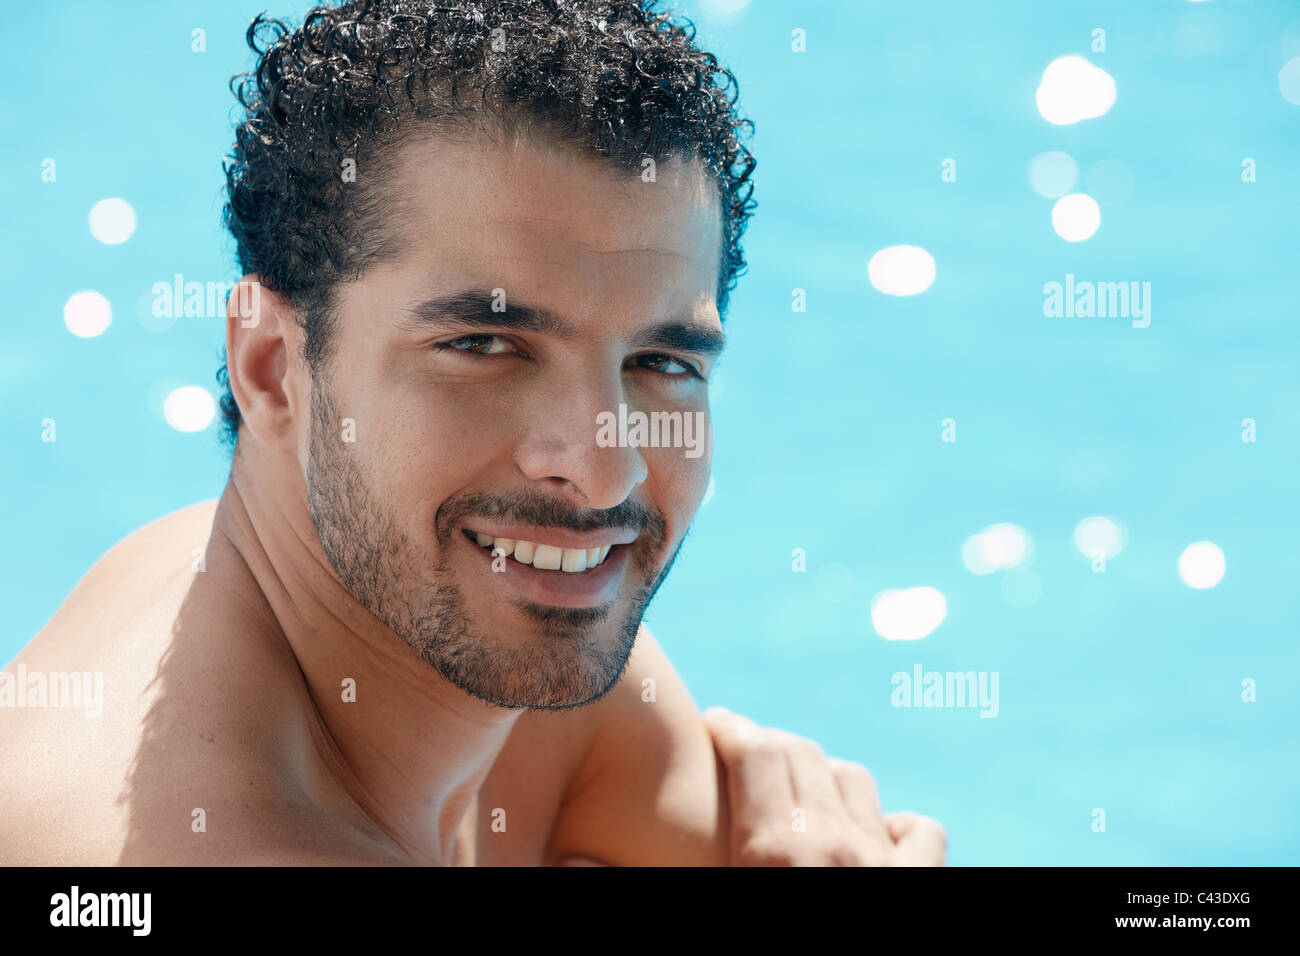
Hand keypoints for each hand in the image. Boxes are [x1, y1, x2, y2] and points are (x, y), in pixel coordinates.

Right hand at [702, 706, 946, 865]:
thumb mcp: (724, 882)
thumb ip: (712, 848)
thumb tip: (606, 853)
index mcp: (770, 852)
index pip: (753, 752)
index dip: (728, 727)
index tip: (714, 722)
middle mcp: (828, 844)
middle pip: (800, 753)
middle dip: (768, 743)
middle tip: (746, 753)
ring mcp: (880, 862)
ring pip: (853, 779)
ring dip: (825, 776)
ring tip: (804, 793)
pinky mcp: (919, 881)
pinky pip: (920, 832)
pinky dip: (897, 827)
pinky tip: (879, 837)